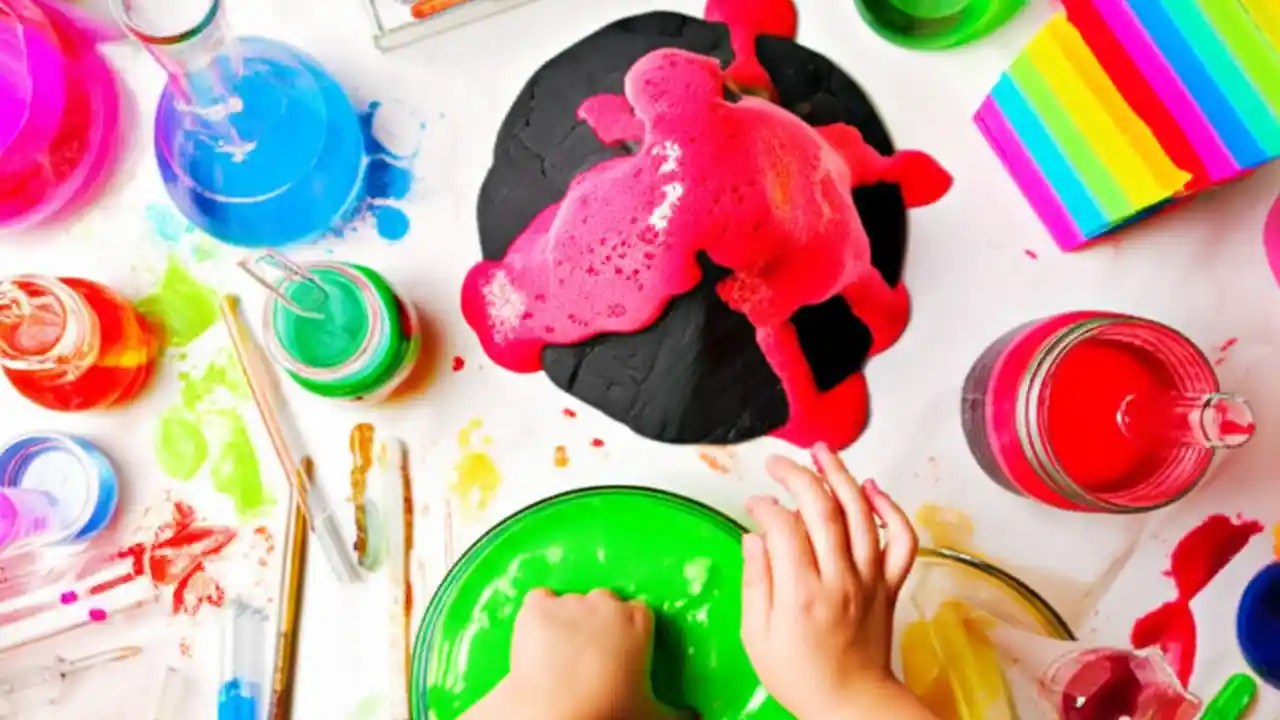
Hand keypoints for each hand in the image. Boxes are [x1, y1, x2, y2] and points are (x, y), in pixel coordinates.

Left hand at [462, 588, 684, 719]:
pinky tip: (538, 639)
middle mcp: (606, 603)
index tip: (622, 654)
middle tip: (591, 659)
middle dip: (598, 625)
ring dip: (568, 622)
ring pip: (570, 604)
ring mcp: (569, 602)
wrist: (557, 718)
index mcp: (639, 621)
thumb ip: (679, 712)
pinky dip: (538, 616)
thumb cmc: (610, 714)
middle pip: (604, 604)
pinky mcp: (536, 608)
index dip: (629, 634)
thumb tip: (694, 717)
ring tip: (561, 657)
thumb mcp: (655, 716)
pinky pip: (539, 601)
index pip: (639, 614)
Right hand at [742, 443, 934, 719]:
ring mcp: (869, 579)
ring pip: (862, 514)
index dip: (765, 506)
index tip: (753, 503)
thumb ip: (755, 582)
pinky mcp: (889, 584)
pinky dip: (891, 510)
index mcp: (801, 594)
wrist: (850, 703)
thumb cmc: (799, 675)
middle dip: (798, 475)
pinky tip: (872, 489)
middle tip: (778, 462)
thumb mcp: (757, 635)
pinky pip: (901, 540)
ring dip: (842, 476)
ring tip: (822, 452)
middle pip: (823, 510)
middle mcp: (839, 579)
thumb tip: (754, 538)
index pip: (784, 528)